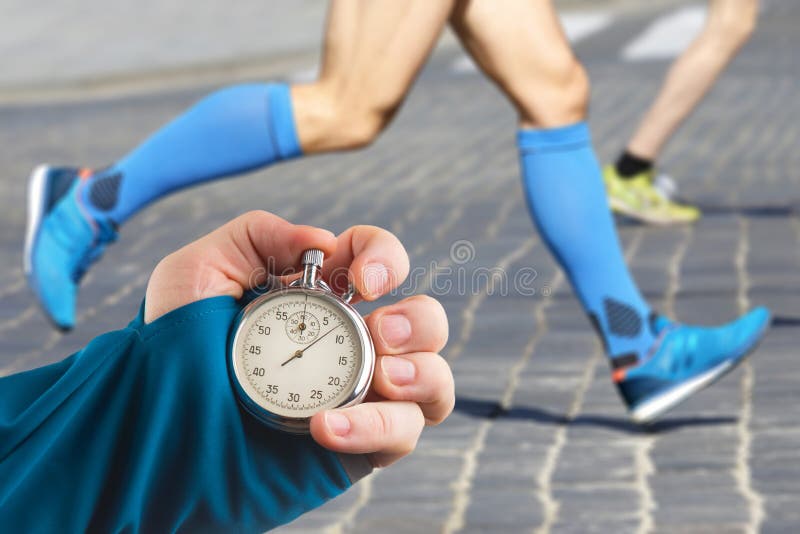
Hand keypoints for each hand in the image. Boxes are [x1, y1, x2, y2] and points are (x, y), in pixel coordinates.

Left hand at [145, 210, 452, 467]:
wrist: (153, 428)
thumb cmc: (172, 346)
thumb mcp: (200, 270)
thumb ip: (257, 234)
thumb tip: (321, 242)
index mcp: (324, 298)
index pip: (379, 261)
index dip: (385, 259)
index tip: (360, 281)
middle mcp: (352, 343)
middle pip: (425, 322)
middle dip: (418, 321)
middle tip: (381, 332)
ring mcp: (360, 394)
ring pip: (433, 381)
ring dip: (421, 374)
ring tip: (383, 376)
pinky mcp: (358, 444)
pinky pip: (401, 434)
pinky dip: (376, 427)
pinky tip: (325, 427)